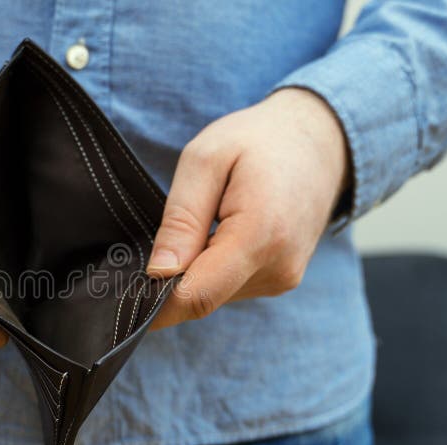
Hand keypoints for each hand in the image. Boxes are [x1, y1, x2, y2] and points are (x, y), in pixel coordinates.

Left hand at [148, 88, 349, 327]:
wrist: (321, 139)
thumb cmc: (259, 140)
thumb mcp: (206, 159)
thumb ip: (181, 218)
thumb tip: (158, 272)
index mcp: (261, 235)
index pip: (197, 296)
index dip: (154, 304)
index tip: (125, 294)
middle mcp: (278, 268)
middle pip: (201, 297)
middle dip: (171, 279)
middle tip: (161, 236)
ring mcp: (283, 278)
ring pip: (214, 294)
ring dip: (194, 269)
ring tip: (205, 220)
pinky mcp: (281, 279)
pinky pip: (229, 286)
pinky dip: (212, 267)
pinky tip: (218, 231)